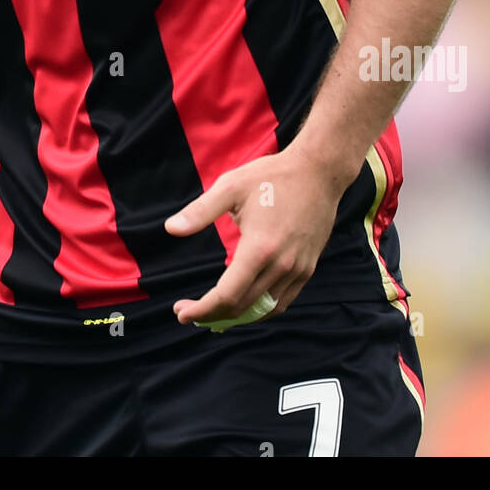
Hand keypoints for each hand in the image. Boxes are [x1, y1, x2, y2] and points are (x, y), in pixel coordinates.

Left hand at [164, 148, 343, 326]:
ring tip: (212, 312)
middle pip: (243, 308)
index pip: (227, 296)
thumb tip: (170, 228)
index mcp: (259, 249)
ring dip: (236, 317)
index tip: (181, 311)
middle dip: (212, 316)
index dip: (202, 310)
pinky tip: (245, 303)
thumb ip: (200, 211)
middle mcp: (281, 266)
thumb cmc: (272, 176)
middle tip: (188, 312)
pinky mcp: (307, 268)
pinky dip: (260, 310)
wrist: (318, 172)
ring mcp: (298, 270)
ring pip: (264, 310)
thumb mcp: (231, 186)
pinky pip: (282, 301)